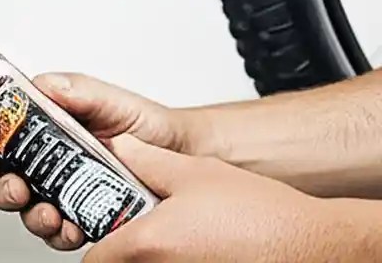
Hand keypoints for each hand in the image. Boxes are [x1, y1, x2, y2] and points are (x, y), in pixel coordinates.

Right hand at [0, 73, 200, 250]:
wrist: (181, 156)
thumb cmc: (141, 125)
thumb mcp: (107, 98)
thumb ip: (74, 89)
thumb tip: (43, 84)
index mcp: (37, 124)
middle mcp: (38, 158)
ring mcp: (53, 189)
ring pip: (13, 201)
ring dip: (13, 201)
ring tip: (32, 198)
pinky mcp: (75, 216)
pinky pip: (52, 231)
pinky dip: (54, 231)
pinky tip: (65, 223)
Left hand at [84, 136, 332, 261]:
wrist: (311, 244)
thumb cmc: (261, 216)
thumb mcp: (193, 171)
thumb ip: (145, 160)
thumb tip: (120, 149)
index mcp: (148, 244)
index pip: (93, 257)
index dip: (91, 239)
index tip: (93, 226)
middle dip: (119, 247)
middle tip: (130, 225)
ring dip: (148, 254)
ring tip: (170, 230)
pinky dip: (173, 258)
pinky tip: (194, 243)